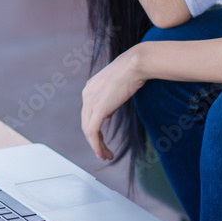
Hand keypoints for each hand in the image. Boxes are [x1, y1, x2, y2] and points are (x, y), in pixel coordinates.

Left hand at [80, 44, 146, 160]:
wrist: (135, 65)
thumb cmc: (132, 70)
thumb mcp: (118, 84)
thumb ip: (110, 97)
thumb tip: (109, 110)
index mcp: (90, 88)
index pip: (88, 113)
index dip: (94, 128)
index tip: (102, 139)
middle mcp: (87, 94)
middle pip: (86, 123)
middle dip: (94, 140)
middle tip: (102, 152)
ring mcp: (91, 101)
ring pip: (88, 131)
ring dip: (97, 146)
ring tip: (105, 156)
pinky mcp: (98, 109)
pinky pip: (93, 132)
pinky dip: (97, 145)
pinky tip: (103, 152)